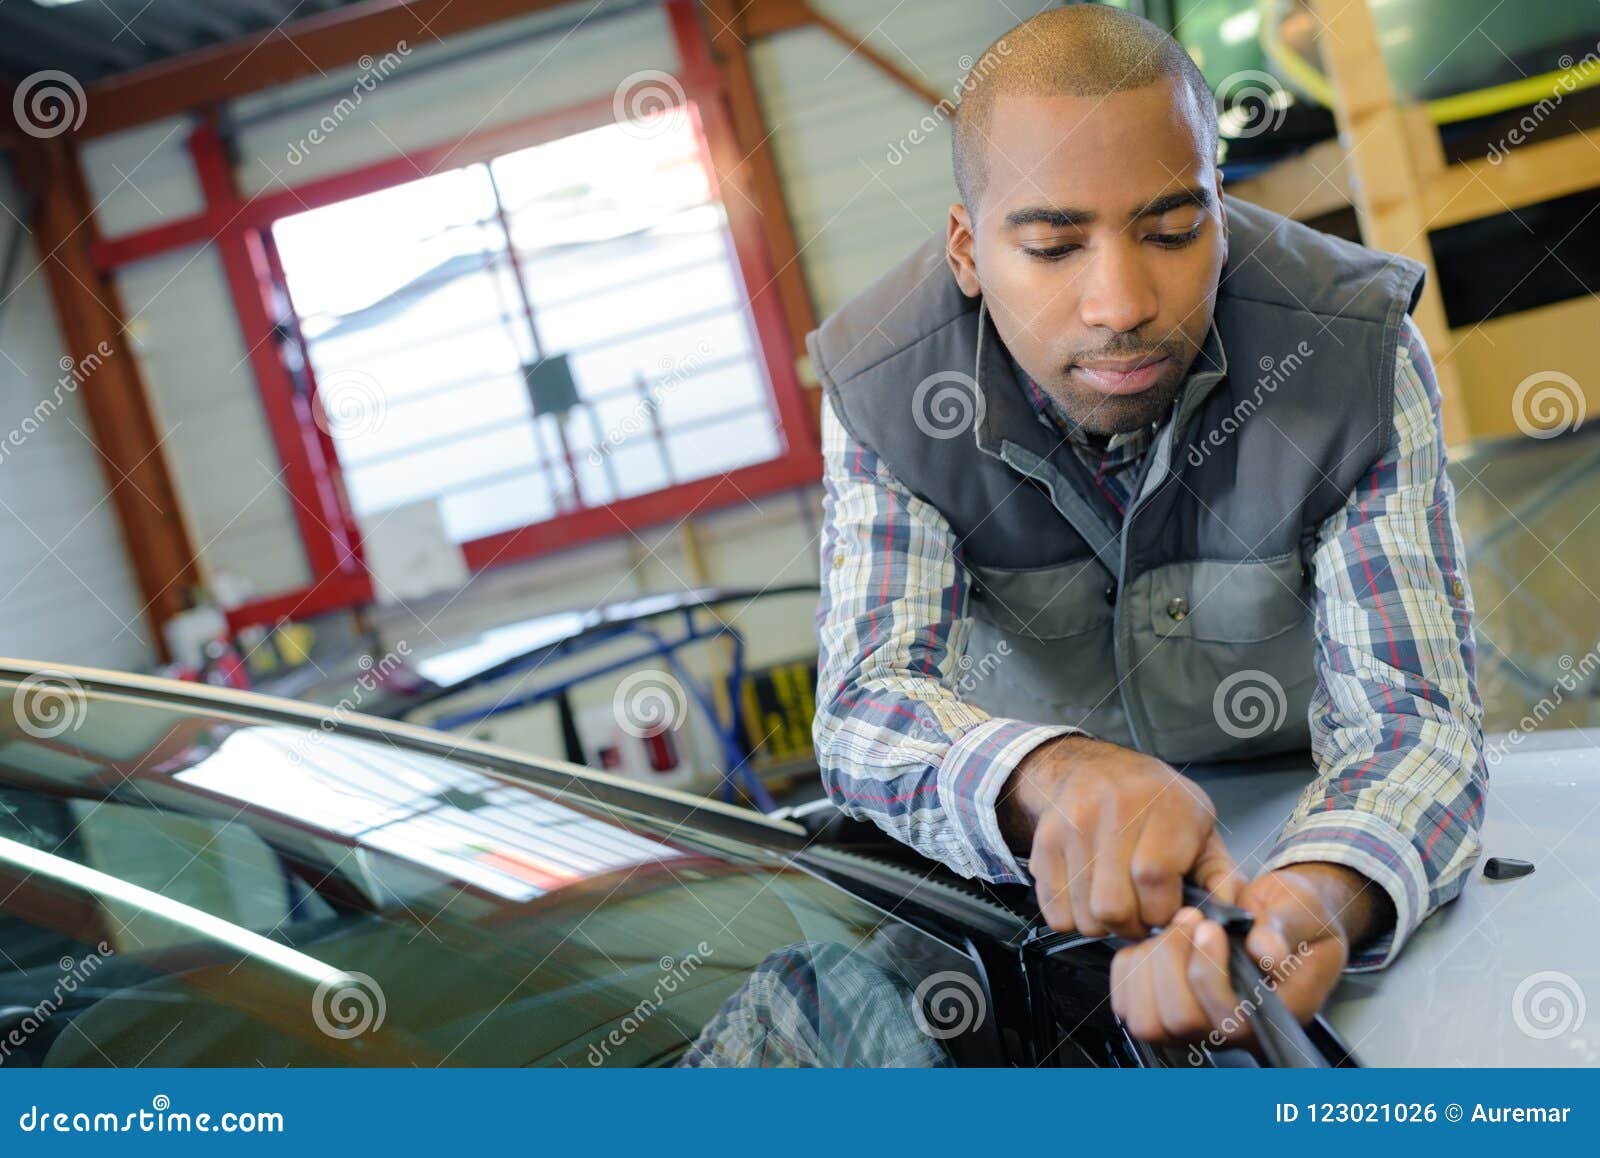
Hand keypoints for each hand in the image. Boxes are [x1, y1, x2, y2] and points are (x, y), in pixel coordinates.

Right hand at [1000, 735, 1241, 938]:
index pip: (1153, 878)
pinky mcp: (1043, 841)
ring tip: (1116, 904)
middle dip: (1130, 927)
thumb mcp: (1201, 827)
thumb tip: (1229, 918)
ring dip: (1102, 925)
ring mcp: (1073, 824)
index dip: (1161, 911)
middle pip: (1112, 904)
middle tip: (1139, 917)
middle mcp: (1114, 810)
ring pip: (1082, 913)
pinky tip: (1089, 898)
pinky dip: (1072, 917)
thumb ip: (1219, 875)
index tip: (1167, 913)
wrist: (1096, 768)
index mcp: (1164, 806)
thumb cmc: (1157, 803)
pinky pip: (1053, 908)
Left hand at [1109, 862, 1391, 1049]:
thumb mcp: (1301, 910)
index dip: (1208, 972)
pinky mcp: (1164, 1010)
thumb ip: (1284, 929)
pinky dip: (1131, 968)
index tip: (1210, 926)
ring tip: (1174, 929)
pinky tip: (1155, 943)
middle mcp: (1232, 1032)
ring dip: (1150, 964)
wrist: (1280, 913)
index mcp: (1274, 1014)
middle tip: (1190, 918)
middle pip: (1180, 1020)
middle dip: (1174, 959)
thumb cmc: (1294, 915)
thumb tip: (1266, 954)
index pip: (1229, 1020)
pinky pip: (1127, 1004)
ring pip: (1148, 1020)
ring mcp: (1195, 1026)